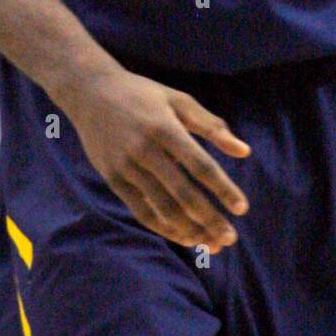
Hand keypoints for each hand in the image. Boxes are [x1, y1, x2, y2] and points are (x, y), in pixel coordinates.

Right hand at [68, 68, 250, 251]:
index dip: (223, 189)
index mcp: (165, 127)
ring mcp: (126, 166)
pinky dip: (163, 227)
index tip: (242, 208)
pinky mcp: (113, 179)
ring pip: (162, 208)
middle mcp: (145, 149)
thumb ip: (211, 126)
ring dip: (189, 230)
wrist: (90, 92)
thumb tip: (244, 151)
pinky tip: (183, 236)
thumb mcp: (179, 100)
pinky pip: (141, 211)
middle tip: (230, 237)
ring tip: (211, 243)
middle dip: (209, 219)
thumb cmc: (142, 94)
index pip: (200, 165)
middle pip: (183, 193)